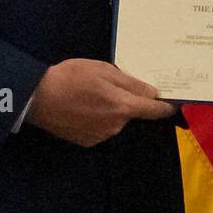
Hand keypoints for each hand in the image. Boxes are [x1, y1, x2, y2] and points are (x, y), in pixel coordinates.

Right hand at [27, 58, 175, 146]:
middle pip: (131, 113)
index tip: (175, 104)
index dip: (166, 107)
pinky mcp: (86, 142)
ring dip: (110, 110)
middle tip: (107, 87)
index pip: (154, 111)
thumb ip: (131, 83)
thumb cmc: (72, 77)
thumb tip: (153, 93)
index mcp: (123, 106)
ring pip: (115, 121)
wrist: (37, 98)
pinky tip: (81, 108)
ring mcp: (101, 136)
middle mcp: (116, 125)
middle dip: (126, 102)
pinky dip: (97, 119)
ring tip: (90, 96)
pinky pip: (101, 129)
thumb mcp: (104, 70)